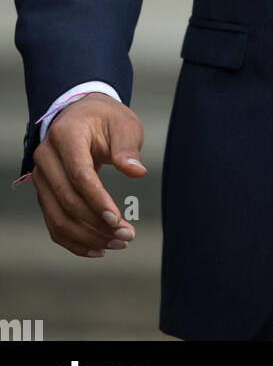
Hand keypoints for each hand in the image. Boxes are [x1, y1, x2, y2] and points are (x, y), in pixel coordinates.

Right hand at [30, 94, 145, 257]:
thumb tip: (137, 171)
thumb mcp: (123, 124)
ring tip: (117, 244)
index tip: (118, 219)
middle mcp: (46, 157)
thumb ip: (128, 147)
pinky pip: (53, 223)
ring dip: (87, 237)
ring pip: (58, 217)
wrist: (82, 115)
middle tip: (127, 236)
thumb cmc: (106, 119)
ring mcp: (42, 177)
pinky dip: (73, 241)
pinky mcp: (45, 193)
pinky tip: (97, 250)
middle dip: (96, 223)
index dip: (97, 200)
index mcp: (66, 135)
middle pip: (66, 199)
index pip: (78, 174)